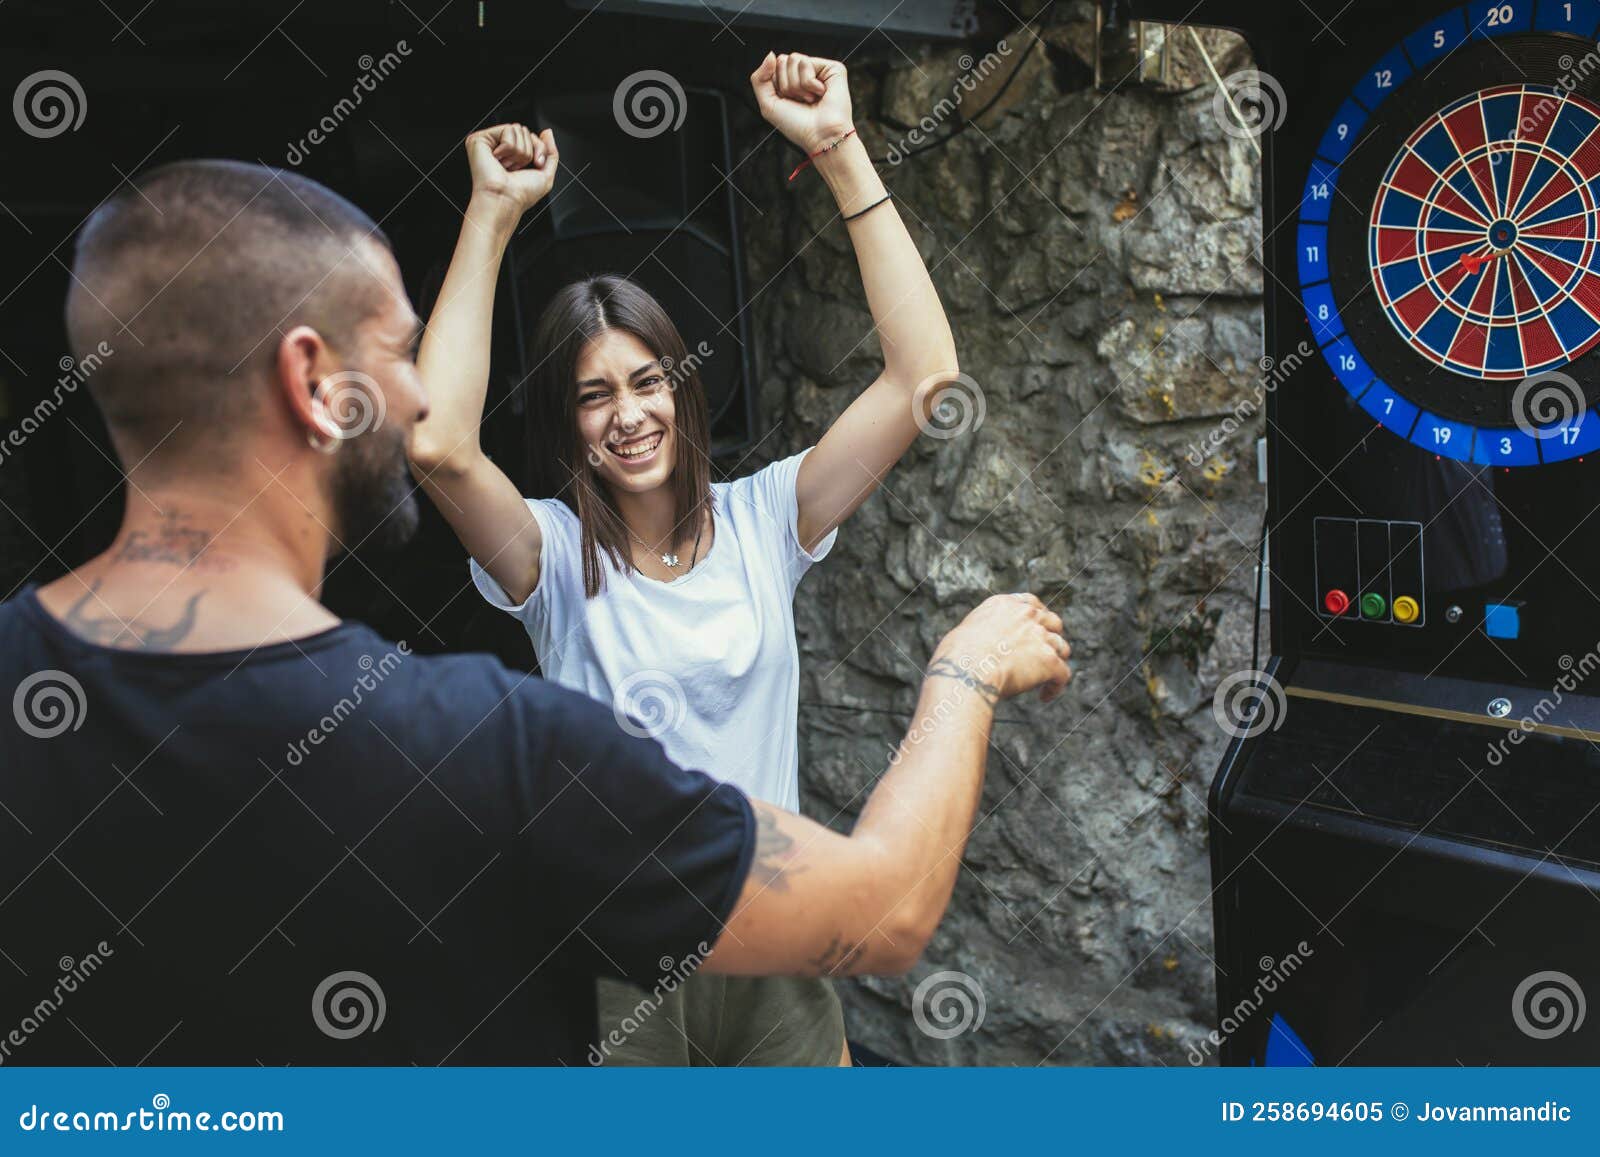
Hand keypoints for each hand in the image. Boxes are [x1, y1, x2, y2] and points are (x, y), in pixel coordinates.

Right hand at [464, 123, 557, 219]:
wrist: (506, 200)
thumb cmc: (521, 194)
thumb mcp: (545, 174)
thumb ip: (550, 151)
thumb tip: (547, 131)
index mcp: (512, 155)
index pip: (531, 137)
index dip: (539, 149)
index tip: (536, 165)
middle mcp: (499, 147)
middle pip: (525, 131)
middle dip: (529, 151)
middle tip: (517, 169)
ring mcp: (488, 142)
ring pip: (517, 129)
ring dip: (519, 152)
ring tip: (506, 166)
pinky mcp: (479, 139)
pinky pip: (507, 130)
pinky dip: (509, 148)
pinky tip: (498, 160)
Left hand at [749, 50, 853, 153]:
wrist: (819, 136)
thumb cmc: (798, 126)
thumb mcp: (768, 104)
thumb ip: (759, 78)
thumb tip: (770, 54)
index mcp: (790, 81)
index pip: (773, 66)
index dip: (776, 85)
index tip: (789, 101)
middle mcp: (804, 74)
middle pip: (782, 60)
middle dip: (786, 84)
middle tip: (800, 101)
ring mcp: (819, 70)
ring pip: (794, 59)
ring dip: (798, 85)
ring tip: (810, 99)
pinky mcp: (832, 68)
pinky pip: (806, 62)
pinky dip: (809, 82)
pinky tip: (819, 93)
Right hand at [932, 593, 1072, 703]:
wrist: (967, 669)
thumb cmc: (956, 656)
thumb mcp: (965, 631)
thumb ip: (982, 632)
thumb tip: (978, 646)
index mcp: (1005, 605)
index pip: (1031, 603)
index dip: (1037, 617)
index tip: (1035, 629)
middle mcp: (1026, 616)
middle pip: (1053, 622)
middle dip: (1050, 637)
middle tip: (1044, 654)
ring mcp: (1041, 637)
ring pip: (1061, 647)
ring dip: (1056, 661)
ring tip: (1046, 678)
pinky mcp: (1049, 660)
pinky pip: (1062, 674)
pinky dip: (1056, 686)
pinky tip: (1044, 696)